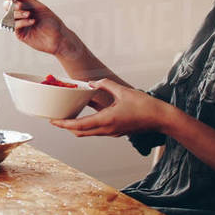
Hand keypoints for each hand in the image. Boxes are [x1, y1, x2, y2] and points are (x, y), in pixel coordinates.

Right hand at [2, 0, 72, 56]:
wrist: (58, 37)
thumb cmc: (51, 21)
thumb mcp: (38, 7)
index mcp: (24, 6)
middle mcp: (19, 14)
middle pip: (6, 6)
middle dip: (11, 4)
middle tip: (20, 5)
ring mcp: (18, 24)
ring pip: (9, 16)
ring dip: (18, 13)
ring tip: (29, 14)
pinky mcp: (19, 34)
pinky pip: (15, 25)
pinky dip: (22, 22)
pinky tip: (32, 21)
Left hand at [50, 78, 168, 136]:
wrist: (161, 119)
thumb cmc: (145, 106)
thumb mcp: (123, 91)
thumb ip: (106, 85)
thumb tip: (93, 82)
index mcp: (107, 120)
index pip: (80, 125)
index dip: (64, 124)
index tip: (53, 121)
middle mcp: (108, 129)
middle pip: (81, 132)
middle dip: (67, 126)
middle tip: (56, 119)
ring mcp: (112, 132)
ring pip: (89, 132)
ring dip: (77, 126)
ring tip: (68, 116)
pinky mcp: (117, 131)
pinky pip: (98, 130)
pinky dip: (88, 124)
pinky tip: (86, 114)